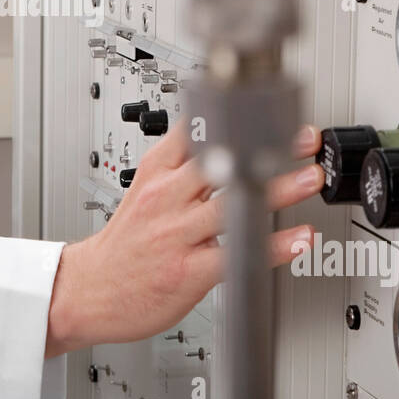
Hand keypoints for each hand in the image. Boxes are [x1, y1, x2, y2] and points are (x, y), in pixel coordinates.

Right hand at [44, 121, 321, 357]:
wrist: (89, 290)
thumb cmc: (125, 244)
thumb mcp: (144, 189)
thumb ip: (184, 167)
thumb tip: (225, 142)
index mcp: (156, 172)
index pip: (194, 132)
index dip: (235, 118)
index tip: (269, 108)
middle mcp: (167, 198)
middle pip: (219, 164)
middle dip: (264, 149)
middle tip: (301, 138)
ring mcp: (176, 234)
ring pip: (231, 206)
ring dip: (276, 191)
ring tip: (309, 178)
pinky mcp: (187, 271)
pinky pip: (235, 255)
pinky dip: (270, 247)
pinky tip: (297, 239)